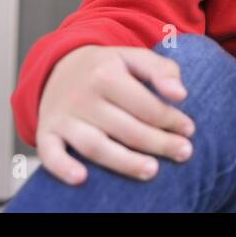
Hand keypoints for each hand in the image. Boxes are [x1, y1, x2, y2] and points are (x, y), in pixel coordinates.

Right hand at [34, 44, 196, 184]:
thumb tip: (180, 94)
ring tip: (152, 171)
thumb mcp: (133, 57)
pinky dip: (62, 167)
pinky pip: (49, 153)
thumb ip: (162, 69)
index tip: (190, 130)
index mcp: (106, 73)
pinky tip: (81, 179)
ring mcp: (63, 116)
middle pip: (125, 127)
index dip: (170, 119)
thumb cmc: (107, 67)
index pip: (144, 104)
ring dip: (123, 161)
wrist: (59, 66)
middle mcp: (83, 96)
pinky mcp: (46, 132)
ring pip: (94, 145)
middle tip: (184, 153)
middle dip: (158, 142)